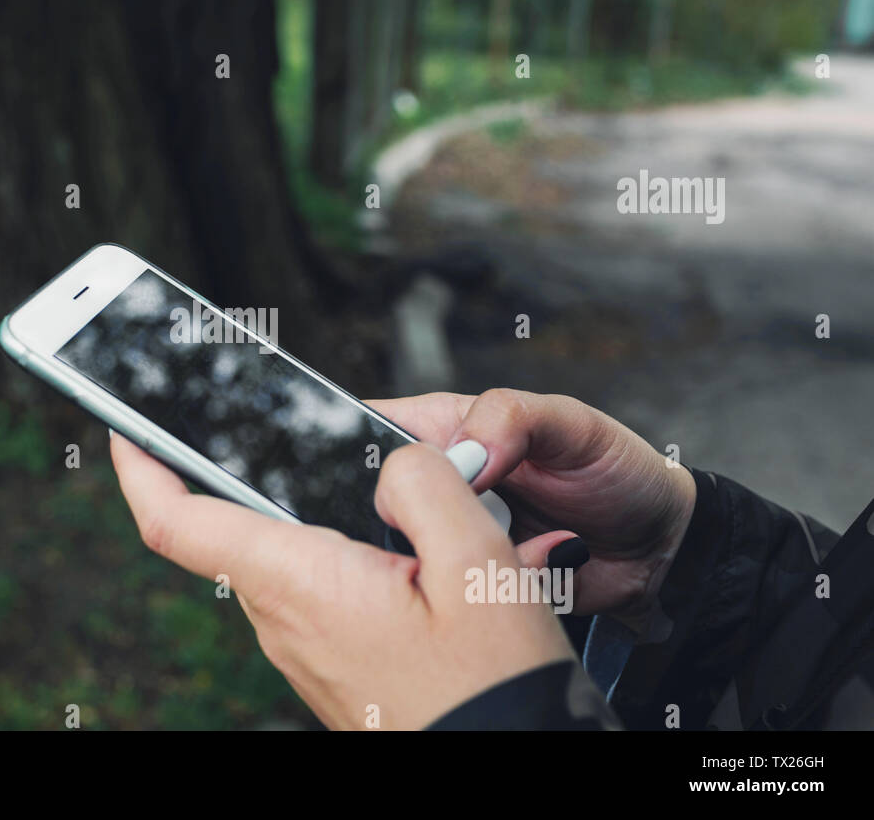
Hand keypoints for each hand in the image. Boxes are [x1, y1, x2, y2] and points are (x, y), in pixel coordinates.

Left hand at [110, 432, 575, 729]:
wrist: (504, 760)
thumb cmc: (490, 687)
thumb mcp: (478, 566)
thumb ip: (424, 486)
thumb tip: (394, 461)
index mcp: (298, 583)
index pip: (177, 520)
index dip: (139, 466)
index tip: (125, 426)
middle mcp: (282, 619)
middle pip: (238, 525)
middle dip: (267, 477)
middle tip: (317, 441)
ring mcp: (302, 647)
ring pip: (285, 557)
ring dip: (319, 520)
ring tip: (395, 502)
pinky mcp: (329, 662)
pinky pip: (315, 591)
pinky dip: (341, 557)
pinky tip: (407, 556)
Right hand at [369, 389, 697, 630]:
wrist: (660, 551)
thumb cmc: (616, 472)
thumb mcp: (572, 424)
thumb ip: (511, 417)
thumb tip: (462, 453)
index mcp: (443, 429)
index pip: (369, 429)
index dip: (356, 451)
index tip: (391, 477)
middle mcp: (436, 487)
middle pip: (378, 504)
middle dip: (413, 519)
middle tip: (486, 512)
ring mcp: (449, 540)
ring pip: (410, 557)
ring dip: (462, 559)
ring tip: (527, 541)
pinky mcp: (469, 588)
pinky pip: (454, 598)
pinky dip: (490, 593)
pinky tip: (536, 569)